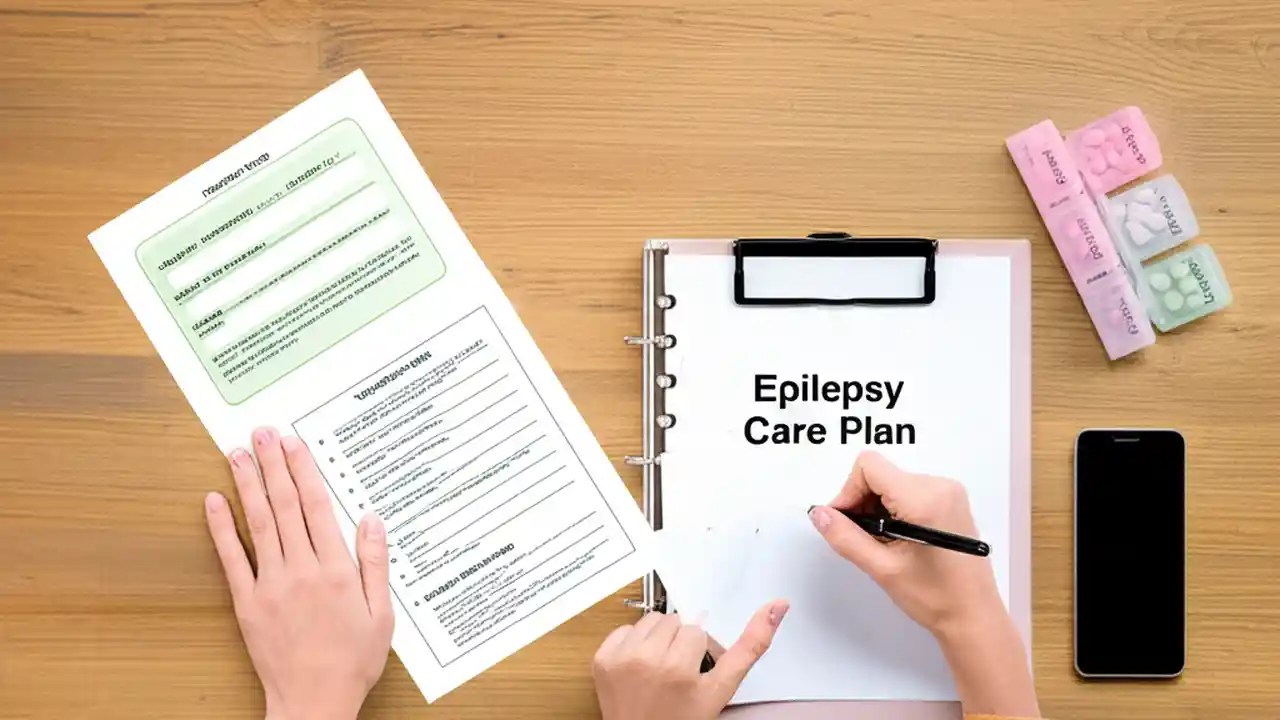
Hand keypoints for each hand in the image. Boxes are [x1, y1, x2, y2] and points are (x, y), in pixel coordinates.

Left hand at [204, 427, 393, 719]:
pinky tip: (214, 501)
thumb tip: (372, 519)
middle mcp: (302, 570)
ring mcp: (271, 585)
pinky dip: (222, 528)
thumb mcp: (382, 613)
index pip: (316, 507)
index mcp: (336, 569)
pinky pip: (232, 558)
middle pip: (284, 506)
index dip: (303, 471)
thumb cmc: (352, 661)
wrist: (314, 702)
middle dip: (273, 465)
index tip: (294, 443)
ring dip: (247, 484)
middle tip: (262, 433)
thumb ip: (375, 562)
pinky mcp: (247, 603)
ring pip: (258, 523)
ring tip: (238, 453)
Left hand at [592, 600, 787, 719]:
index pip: (696, 630)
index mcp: (678, 666)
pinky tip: (639, 667)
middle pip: (673, 621)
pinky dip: (633, 642)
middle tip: (676, 671)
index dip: (697, 652)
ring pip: (650, 621)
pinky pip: (624, 629)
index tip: (692, 673)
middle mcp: (646, 659)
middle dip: (678, 641)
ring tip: (659, 667)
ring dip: (657, 638)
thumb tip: (777, 606)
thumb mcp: (722, 690)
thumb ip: (751, 646)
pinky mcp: (601, 659)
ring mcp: (620, 659)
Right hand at [809, 451, 1039, 716]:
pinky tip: (898, 539)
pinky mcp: (951, 501)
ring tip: (883, 544)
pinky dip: (894, 510)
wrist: (974, 616)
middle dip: (862, 503)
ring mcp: (949, 492)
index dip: (849, 492)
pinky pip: (909, 491)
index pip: (869, 467)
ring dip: (878, 509)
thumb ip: (845, 536)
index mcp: (925, 499)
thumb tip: (819, 513)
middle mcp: (940, 486)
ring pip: (892, 483)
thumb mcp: (882, 568)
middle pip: (880, 474)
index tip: (845, 521)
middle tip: (863, 539)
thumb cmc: (935, 597)